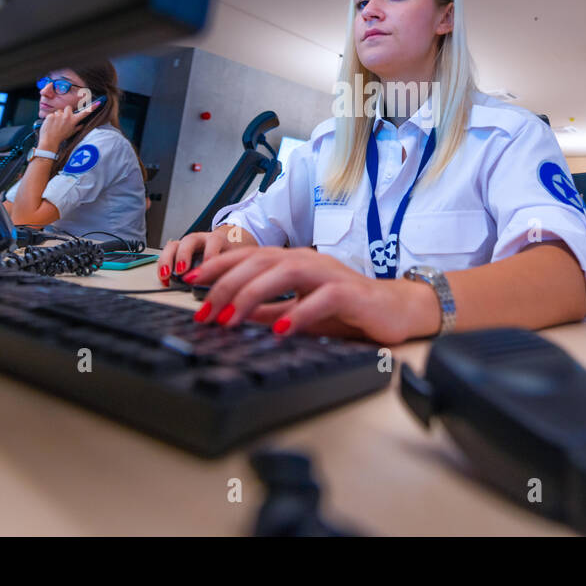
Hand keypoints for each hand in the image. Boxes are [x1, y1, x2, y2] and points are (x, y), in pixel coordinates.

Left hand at [37, 101, 97, 151]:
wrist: (49, 141)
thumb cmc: (61, 137)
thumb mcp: (71, 133)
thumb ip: (78, 127)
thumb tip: (82, 124)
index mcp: (73, 121)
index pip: (84, 113)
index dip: (92, 108)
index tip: (98, 103)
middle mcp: (67, 117)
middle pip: (68, 108)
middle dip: (66, 112)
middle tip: (63, 119)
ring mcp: (58, 115)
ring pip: (59, 111)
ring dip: (57, 116)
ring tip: (55, 124)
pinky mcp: (51, 116)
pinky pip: (52, 114)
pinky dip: (51, 118)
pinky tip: (50, 124)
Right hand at [156, 223, 256, 282]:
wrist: (229, 243)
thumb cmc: (231, 254)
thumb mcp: (235, 260)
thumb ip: (228, 270)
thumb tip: (223, 288)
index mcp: (218, 238)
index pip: (214, 241)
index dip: (210, 254)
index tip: (207, 266)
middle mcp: (201, 238)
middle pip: (189, 240)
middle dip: (184, 255)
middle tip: (181, 270)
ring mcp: (187, 243)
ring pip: (174, 245)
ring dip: (168, 260)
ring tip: (166, 275)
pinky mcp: (178, 250)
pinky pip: (167, 253)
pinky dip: (163, 265)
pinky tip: (164, 278)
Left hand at [181, 246, 434, 344]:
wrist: (396, 310)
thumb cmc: (348, 310)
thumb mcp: (298, 312)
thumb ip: (270, 312)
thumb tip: (234, 316)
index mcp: (294, 262)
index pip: (249, 256)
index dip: (218, 266)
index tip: (189, 282)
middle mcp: (308, 261)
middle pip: (260, 262)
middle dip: (226, 285)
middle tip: (204, 311)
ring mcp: (329, 274)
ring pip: (285, 273)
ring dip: (253, 296)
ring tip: (231, 318)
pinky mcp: (350, 293)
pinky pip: (322, 298)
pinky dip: (299, 312)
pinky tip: (282, 329)